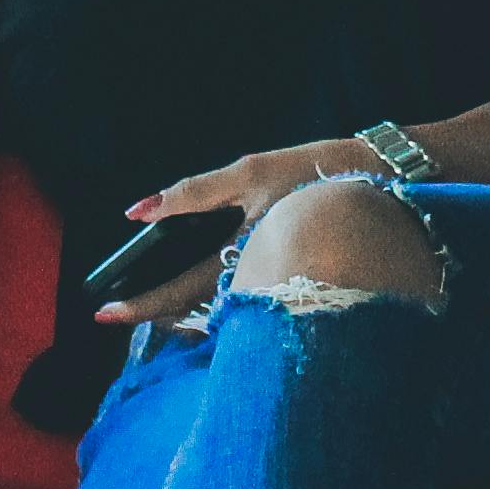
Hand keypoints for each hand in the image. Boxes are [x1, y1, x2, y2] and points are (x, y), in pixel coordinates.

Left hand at [92, 139, 388, 327]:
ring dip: (187, 313)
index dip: (140, 305)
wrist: (386, 185)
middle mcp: (256, 283)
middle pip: (196, 314)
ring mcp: (273, 287)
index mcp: (241, 256)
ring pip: (221, 314)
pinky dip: (220, 303)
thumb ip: (194, 193)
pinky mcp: (289, 280)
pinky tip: (208, 294)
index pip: (179, 292)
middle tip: (120, 313)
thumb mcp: (250, 172)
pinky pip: (246, 304)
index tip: (103, 314)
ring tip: (157, 306)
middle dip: (159, 316)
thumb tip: (138, 211)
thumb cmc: (314, 173)